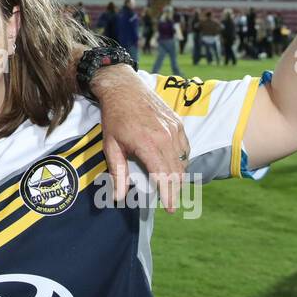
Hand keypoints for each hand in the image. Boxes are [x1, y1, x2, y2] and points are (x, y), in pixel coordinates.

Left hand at [94, 66, 190, 213]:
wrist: (124, 88)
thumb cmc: (114, 117)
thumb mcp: (110, 146)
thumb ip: (117, 172)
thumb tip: (117, 197)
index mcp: (148, 144)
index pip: (163, 176)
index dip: (167, 195)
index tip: (170, 208)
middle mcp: (166, 137)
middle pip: (176, 172)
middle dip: (174, 190)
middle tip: (169, 201)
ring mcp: (174, 129)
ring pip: (183, 161)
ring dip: (178, 176)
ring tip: (170, 186)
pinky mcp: (178, 123)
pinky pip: (185, 148)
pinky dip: (182, 160)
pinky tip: (173, 166)